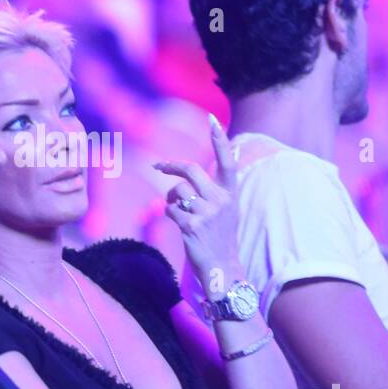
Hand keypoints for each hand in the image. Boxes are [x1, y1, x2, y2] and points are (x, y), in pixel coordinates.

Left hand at [154, 114, 241, 291]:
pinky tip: (180, 226)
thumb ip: (214, 191)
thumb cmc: (219, 238)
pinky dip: (170, 215)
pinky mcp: (191, 225)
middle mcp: (220, 200)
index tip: (213, 119)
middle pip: (190, 170)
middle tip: (158, 167)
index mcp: (230, 194)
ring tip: (179, 211)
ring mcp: (206, 212)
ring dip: (171, 199)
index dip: (219, 140)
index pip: (227, 162)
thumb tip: (190, 176)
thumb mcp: (225, 211)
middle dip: (170, 166)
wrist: (222, 268)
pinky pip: (170, 210)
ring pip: (177, 191)